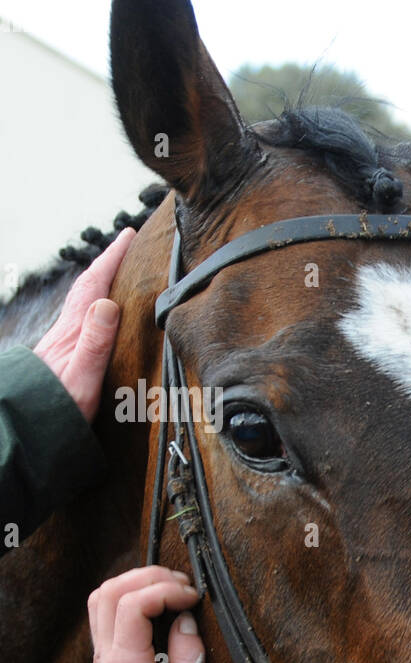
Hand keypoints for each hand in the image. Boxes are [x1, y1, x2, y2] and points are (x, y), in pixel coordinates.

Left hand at [33, 226, 135, 422]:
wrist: (29, 427)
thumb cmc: (58, 409)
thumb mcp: (82, 379)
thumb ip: (95, 342)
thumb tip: (108, 302)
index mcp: (74, 332)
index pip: (94, 285)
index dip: (111, 258)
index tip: (128, 236)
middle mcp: (66, 331)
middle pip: (87, 287)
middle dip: (107, 263)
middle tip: (127, 246)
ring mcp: (63, 342)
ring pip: (83, 301)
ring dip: (100, 282)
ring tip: (118, 272)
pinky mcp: (63, 354)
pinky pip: (83, 317)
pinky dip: (95, 303)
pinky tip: (100, 312)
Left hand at [88, 565, 208, 662]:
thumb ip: (188, 658)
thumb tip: (185, 619)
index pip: (132, 606)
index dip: (165, 591)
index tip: (193, 597)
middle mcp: (107, 657)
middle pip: (109, 591)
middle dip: (149, 576)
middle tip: (183, 585)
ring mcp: (103, 654)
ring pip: (102, 595)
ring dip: (137, 581)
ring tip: (171, 588)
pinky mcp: (108, 654)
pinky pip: (106, 609)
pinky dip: (130, 593)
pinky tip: (157, 601)